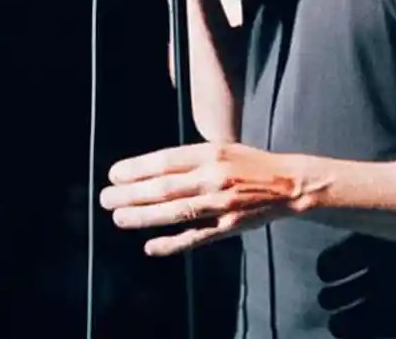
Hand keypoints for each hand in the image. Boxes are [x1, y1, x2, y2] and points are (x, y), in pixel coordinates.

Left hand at [99, 142, 321, 256]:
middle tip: (106, 198)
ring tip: (119, 218)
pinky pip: (195, 237)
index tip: (114, 173)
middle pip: (165, 188)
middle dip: (131, 194)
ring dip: (143, 217)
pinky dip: (172, 244)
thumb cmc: (251, 164)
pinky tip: (150, 247)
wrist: (289, 183)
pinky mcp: (229, 227)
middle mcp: (214, 177)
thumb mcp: (222, 148)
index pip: (166, 160)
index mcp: (211, 153)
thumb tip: (151, 169)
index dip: (137, 168)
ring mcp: (221, 204)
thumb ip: (191, 158)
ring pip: (175, 213)